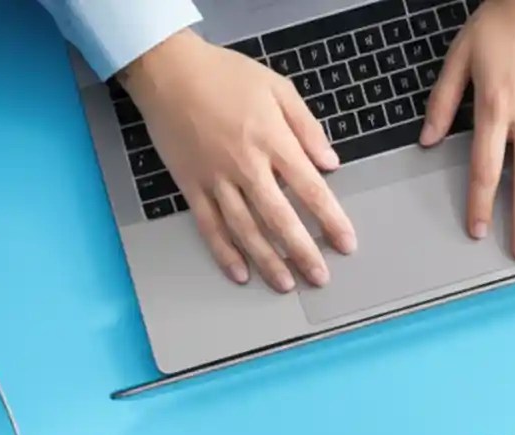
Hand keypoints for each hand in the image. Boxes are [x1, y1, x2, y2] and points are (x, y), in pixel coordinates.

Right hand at [120, 30, 355, 291]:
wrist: (168, 70)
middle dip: (303, 252)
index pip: (310, 189)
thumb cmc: (225, 75)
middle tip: (320, 277)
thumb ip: (307, 127)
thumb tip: (331, 163)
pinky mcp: (191, 185)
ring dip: (267, 260)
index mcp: (272, 140)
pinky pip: (209, 226)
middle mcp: (246, 166)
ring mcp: (216, 179)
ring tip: (286, 284)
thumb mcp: (278, 87)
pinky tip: (240, 273)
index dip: (331, 220)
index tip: (346, 244)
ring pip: (245, 229)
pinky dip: (224, 252)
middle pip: (280, 218)